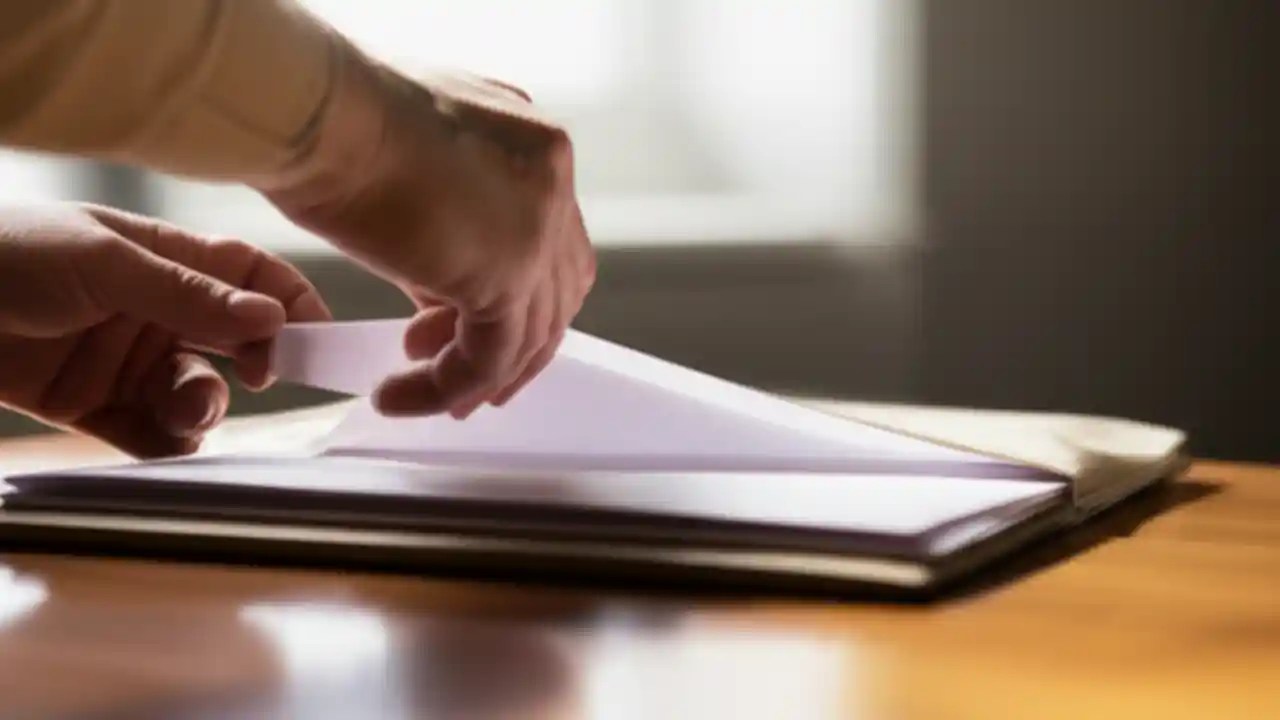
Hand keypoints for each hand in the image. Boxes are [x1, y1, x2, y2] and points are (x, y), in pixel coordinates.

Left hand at [0, 203, 330, 457]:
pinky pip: (149, 432)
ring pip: (196, 390)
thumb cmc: (5, 255)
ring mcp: (125, 359)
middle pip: (234, 341)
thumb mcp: (103, 263)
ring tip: (186, 408)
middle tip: (254, 378)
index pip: (249, 274)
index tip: (315, 342)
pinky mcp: (91, 406)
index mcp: (163, 257)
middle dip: (252, 363)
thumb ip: (189, 293)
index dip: (289, 302)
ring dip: (203, 404)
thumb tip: (272, 315)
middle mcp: (154, 309)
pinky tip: (163, 437)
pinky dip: (165, 441)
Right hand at [261, 49, 594, 418]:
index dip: (514, 294)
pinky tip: (397, 396)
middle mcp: (550, 179)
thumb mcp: (410, 167)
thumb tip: (441, 284)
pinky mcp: (509, 273)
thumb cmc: (330, 119)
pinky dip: (447, 389)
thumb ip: (447, 223)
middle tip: (460, 372)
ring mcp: (539, 226)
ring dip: (476, 375)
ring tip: (421, 394)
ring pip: (528, 332)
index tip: (457, 325)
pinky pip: (489, 357)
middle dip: (510, 342)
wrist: (313, 109)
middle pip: (557, 290)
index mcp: (533, 144)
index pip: (551, 240)